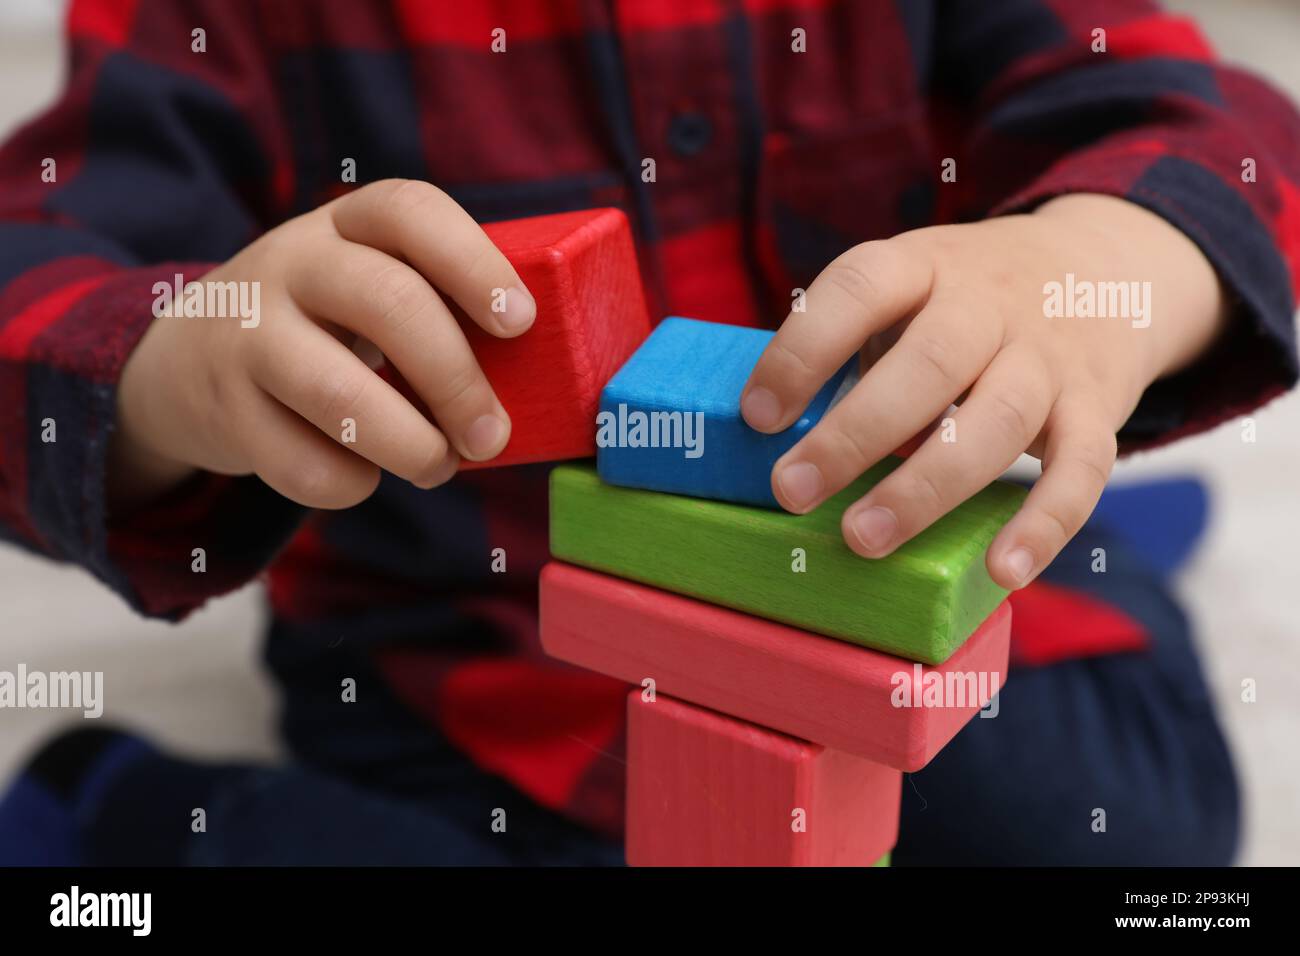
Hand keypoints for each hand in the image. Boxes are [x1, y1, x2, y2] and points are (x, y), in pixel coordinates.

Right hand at [110, 179, 534, 510]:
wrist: (186, 361)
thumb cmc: (325, 326)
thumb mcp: (364, 283)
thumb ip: (434, 305)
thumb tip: (535, 378)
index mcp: (346, 223)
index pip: (411, 211)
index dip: (474, 263)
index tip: (521, 323)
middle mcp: (292, 263)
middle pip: (392, 304)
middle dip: (458, 381)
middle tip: (492, 436)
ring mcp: (249, 333)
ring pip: (341, 393)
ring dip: (412, 446)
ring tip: (440, 466)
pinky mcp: (225, 408)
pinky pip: (303, 463)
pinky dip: (351, 484)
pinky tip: (362, 474)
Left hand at [741, 194, 1226, 588]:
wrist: (1105, 267)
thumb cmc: (964, 302)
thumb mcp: (909, 292)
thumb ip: (857, 351)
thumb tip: (784, 444)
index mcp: (924, 265)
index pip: (860, 287)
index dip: (803, 349)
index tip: (758, 415)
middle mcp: (989, 303)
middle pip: (927, 363)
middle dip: (853, 434)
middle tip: (790, 491)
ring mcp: (1048, 356)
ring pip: (996, 421)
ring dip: (925, 487)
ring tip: (863, 539)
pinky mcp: (1098, 408)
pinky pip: (1082, 470)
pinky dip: (1044, 524)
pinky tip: (1003, 571)